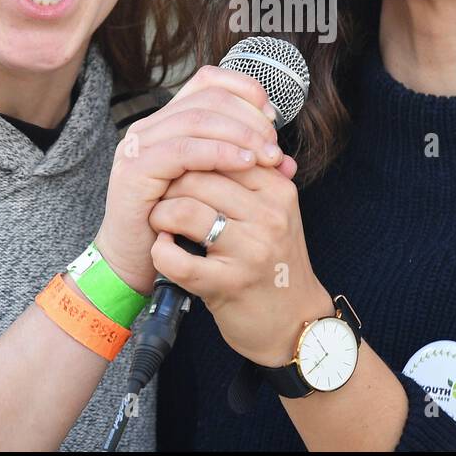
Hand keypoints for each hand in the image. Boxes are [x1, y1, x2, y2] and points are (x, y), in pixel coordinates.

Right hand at [92, 65, 298, 295]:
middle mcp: (150, 126)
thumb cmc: (177, 227)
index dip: (244, 90)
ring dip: (240, 134)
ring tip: (267, 155)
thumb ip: (246, 170)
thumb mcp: (218, 190)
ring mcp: (139, 146)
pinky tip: (244, 164)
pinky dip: (219, 153)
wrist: (135, 263)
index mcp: (168, 122)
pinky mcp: (134, 170)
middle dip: (249, 116)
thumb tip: (287, 161)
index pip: (208, 80)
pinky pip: (183, 150)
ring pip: (198, 119)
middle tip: (273, 144)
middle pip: (208, 97)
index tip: (272, 118)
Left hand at [147, 161, 332, 366]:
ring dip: (161, 215)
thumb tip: (214, 133)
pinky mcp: (229, 284)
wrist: (294, 322)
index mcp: (278, 190)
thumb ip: (250, 176)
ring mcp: (250, 251)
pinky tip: (165, 250)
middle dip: (169, 186)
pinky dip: (161, 252)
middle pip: (197, 177)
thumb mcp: (275, 211)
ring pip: (184, 210)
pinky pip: (176, 259)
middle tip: (160, 198)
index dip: (189, 158)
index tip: (177, 172)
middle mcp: (269, 216)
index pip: (222, 152)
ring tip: (161, 223)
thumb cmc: (275, 262)